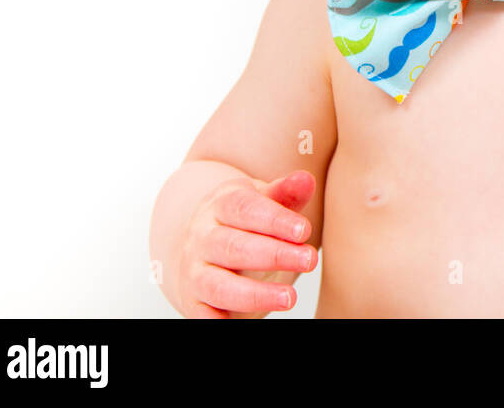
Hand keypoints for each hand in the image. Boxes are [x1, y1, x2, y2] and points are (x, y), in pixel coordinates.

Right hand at [176, 169, 317, 317]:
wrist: (201, 245)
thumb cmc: (244, 220)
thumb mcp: (263, 200)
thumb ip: (285, 193)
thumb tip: (305, 180)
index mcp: (221, 205)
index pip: (245, 209)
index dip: (275, 220)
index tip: (304, 231)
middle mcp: (202, 237)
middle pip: (234, 246)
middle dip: (274, 254)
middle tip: (310, 260)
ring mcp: (194, 270)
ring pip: (219, 284)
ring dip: (255, 293)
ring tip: (290, 297)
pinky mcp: (194, 301)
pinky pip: (203, 315)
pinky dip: (218, 321)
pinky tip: (244, 323)